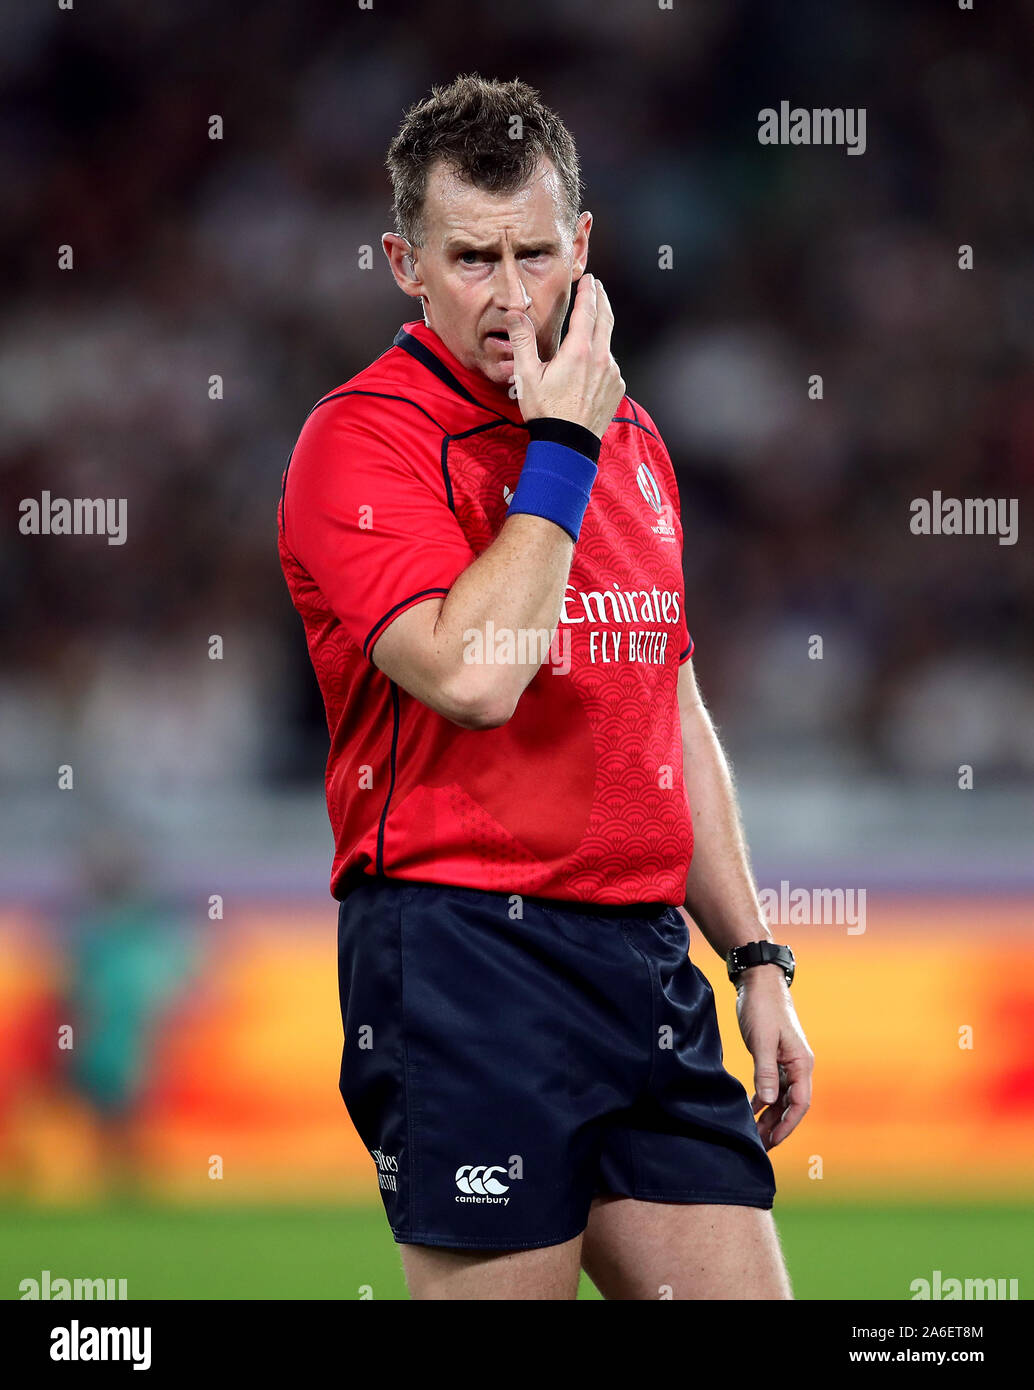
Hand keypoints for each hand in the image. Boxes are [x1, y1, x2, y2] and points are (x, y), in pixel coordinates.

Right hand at [505, 273, 624, 439]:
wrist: (568, 444)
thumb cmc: (546, 412)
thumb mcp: (527, 376)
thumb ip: (523, 341)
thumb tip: (515, 313)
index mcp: (579, 351)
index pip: (587, 311)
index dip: (588, 292)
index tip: (588, 279)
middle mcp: (601, 359)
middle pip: (605, 319)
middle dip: (601, 300)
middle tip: (597, 287)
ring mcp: (612, 374)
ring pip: (608, 344)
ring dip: (600, 332)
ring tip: (590, 327)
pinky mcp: (617, 388)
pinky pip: (610, 365)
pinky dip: (602, 358)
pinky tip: (590, 365)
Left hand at [734, 966, 813, 1148]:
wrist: (758, 982)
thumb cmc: (762, 1007)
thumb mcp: (762, 1040)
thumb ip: (766, 1071)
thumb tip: (769, 1103)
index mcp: (802, 1063)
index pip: (800, 1103)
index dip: (788, 1125)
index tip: (773, 1141)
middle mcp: (798, 1065)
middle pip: (792, 1104)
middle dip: (778, 1126)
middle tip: (761, 1146)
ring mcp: (787, 1061)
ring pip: (782, 1097)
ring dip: (770, 1116)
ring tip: (756, 1134)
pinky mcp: (774, 1056)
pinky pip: (773, 1085)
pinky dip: (764, 1100)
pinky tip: (752, 1110)